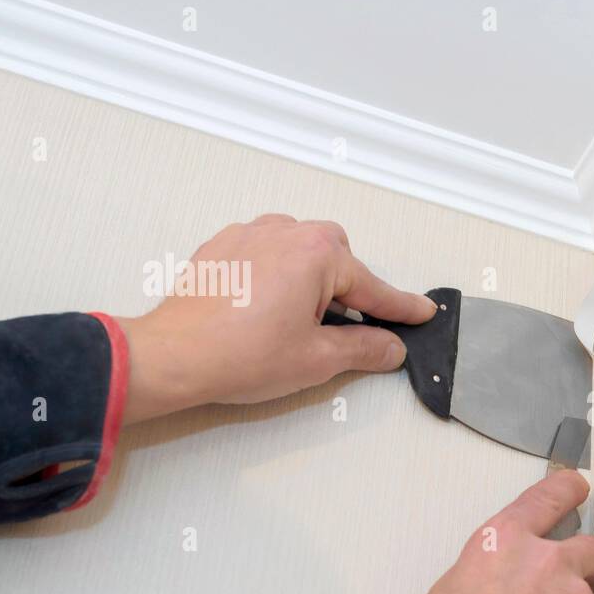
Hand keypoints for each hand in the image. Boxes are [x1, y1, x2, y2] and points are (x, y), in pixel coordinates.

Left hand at [118, 214, 435, 422]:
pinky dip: (278, 274)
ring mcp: (248, 235)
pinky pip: (265, 251)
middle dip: (348, 289)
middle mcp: (284, 233)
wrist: (173, 357)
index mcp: (317, 255)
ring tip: (299, 320)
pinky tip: (267, 308)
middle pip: (338, 257)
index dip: (400, 307)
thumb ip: (364, 348)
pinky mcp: (221, 248)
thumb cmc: (239, 354)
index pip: (373, 287)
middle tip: (344, 329)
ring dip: (312, 278)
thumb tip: (389, 347)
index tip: (421, 312)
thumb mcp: (318, 359)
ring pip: (300, 248)